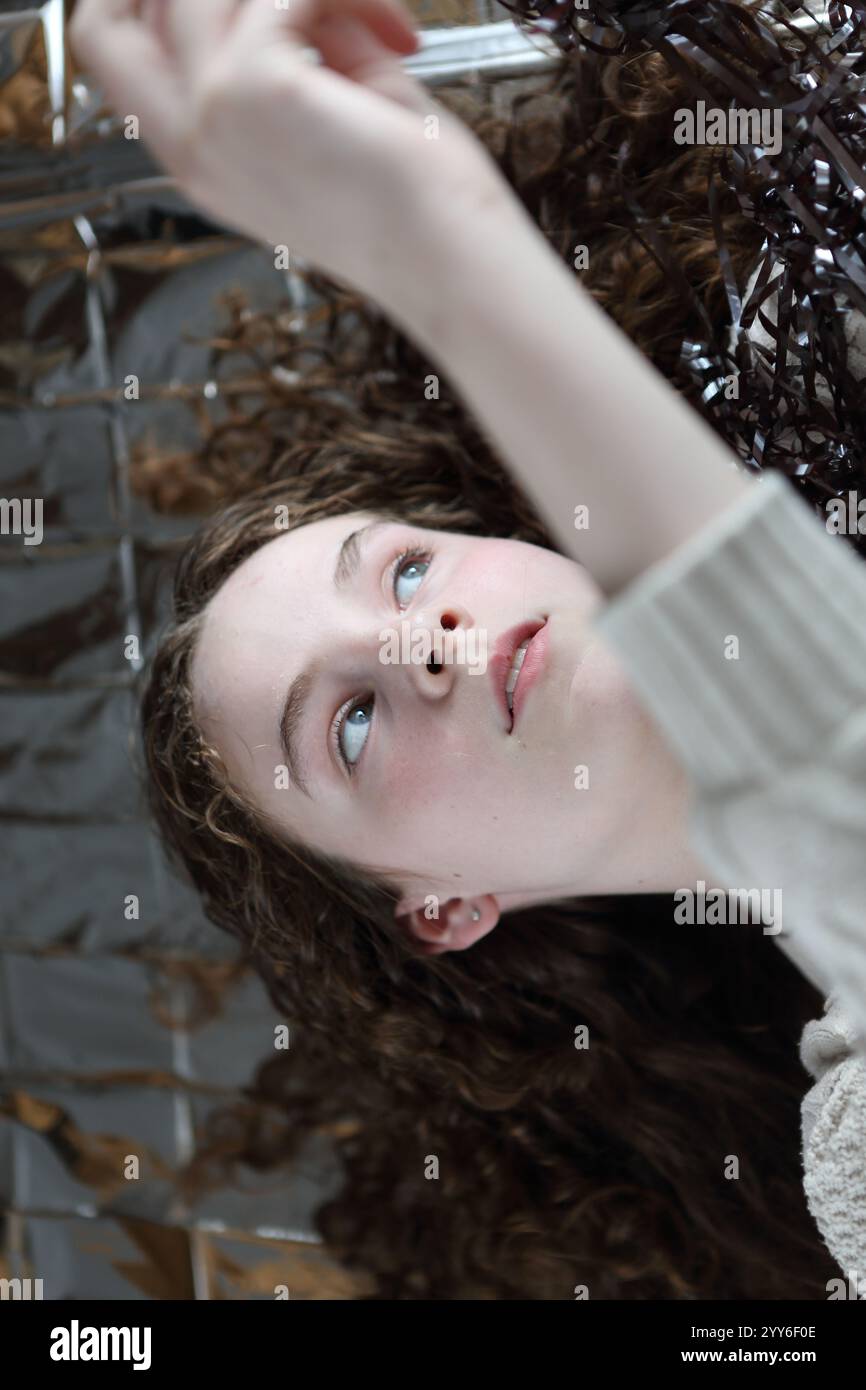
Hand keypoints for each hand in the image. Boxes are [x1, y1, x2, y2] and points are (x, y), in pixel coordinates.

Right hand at [68, 0, 506, 313]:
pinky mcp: (251, 85)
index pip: (115, 52)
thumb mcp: (329, 112)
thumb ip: (289, 47)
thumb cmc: (413, 206)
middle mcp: (192, 145)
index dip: (151, 0)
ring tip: (373, 24)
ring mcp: (211, 114)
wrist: (448, 255)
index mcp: (204, 161)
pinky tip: (397, 40)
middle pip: (106, 15)